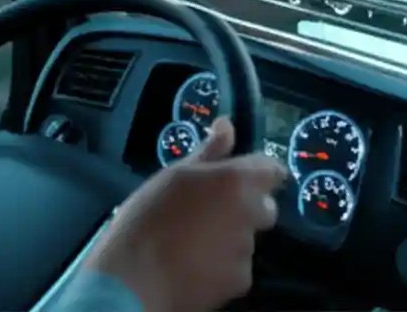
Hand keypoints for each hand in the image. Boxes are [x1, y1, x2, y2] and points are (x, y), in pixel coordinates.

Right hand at [84, 117, 287, 311]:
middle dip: (246, 209)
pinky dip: (223, 266)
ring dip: (230, 237)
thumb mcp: (173, 176)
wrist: (134, 281)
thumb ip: (209, 152)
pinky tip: (195, 266)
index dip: (260, 174)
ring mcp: (247, 250)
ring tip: (193, 243)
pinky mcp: (240, 281)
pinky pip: (238, 267)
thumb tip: (227, 125)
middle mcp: (250, 213)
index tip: (240, 179)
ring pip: (248, 238)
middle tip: (209, 213)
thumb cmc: (147, 218)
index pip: (272, 170)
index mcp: (235, 181)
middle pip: (264, 207)